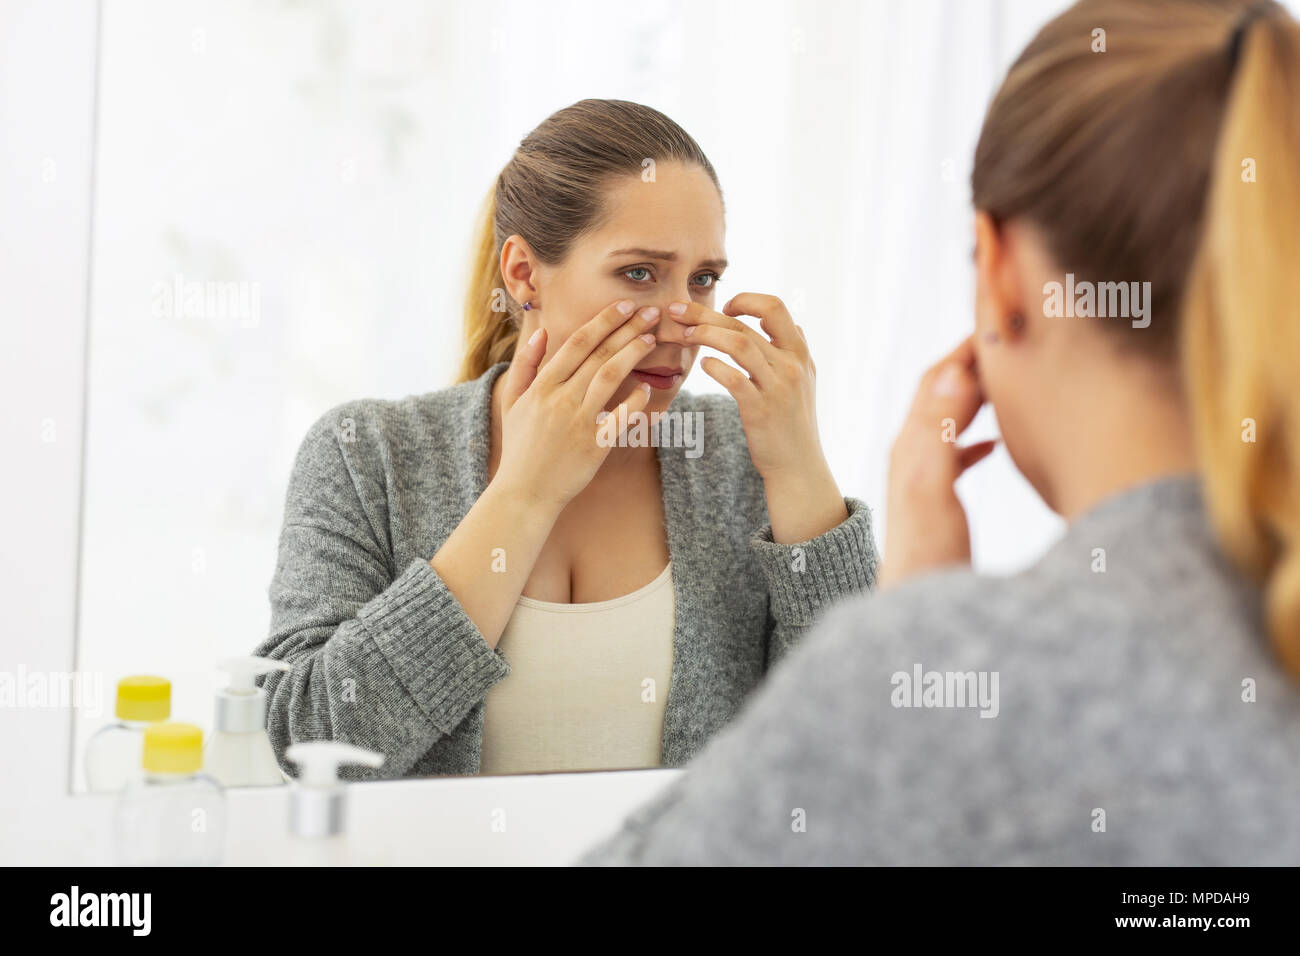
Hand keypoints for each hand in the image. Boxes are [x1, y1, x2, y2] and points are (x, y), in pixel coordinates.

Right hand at [491, 298, 658, 510]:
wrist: (524, 492)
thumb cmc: (520, 447)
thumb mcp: (512, 401)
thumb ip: (526, 364)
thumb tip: (542, 332)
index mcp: (543, 385)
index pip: (578, 342)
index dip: (604, 320)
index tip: (625, 305)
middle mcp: (561, 399)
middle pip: (600, 354)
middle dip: (627, 329)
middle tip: (651, 311)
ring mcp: (579, 422)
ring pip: (611, 377)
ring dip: (634, 354)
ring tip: (652, 338)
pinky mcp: (594, 446)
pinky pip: (620, 418)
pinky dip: (635, 402)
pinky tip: (648, 388)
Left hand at [668, 293, 846, 542]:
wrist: (799, 466)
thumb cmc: (794, 423)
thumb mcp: (805, 382)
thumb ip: (794, 352)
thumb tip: (791, 326)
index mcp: (800, 353)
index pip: (775, 307)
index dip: (746, 300)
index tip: (725, 308)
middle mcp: (791, 364)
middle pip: (744, 325)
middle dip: (705, 313)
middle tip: (677, 310)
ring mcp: (778, 386)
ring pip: (739, 344)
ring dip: (705, 334)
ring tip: (682, 335)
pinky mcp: (761, 409)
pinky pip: (734, 379)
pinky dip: (715, 367)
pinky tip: (703, 365)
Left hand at [878, 334, 996, 588]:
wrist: (914, 613)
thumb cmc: (926, 556)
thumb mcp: (933, 489)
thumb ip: (940, 433)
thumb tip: (953, 374)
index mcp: (911, 446)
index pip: (936, 380)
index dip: (964, 348)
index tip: (996, 315)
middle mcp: (912, 456)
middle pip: (940, 392)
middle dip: (970, 362)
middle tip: (1007, 335)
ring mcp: (924, 478)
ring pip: (949, 419)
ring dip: (975, 394)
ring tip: (1006, 375)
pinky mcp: (937, 502)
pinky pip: (956, 454)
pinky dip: (978, 436)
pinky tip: (997, 442)